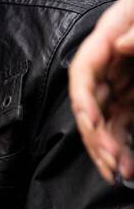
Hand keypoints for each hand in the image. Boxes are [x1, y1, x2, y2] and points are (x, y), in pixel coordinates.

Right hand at [70, 0, 133, 183]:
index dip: (82, 99)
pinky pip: (124, 123)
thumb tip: (120, 45)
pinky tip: (127, 165)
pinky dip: (123, 144)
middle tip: (111, 162)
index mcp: (111, 35)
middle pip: (91, 102)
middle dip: (97, 136)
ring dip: (108, 148)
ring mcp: (125, 79)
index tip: (91, 124)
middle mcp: (113, 61)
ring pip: (106, 119)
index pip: (84, 69)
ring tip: (119, 173)